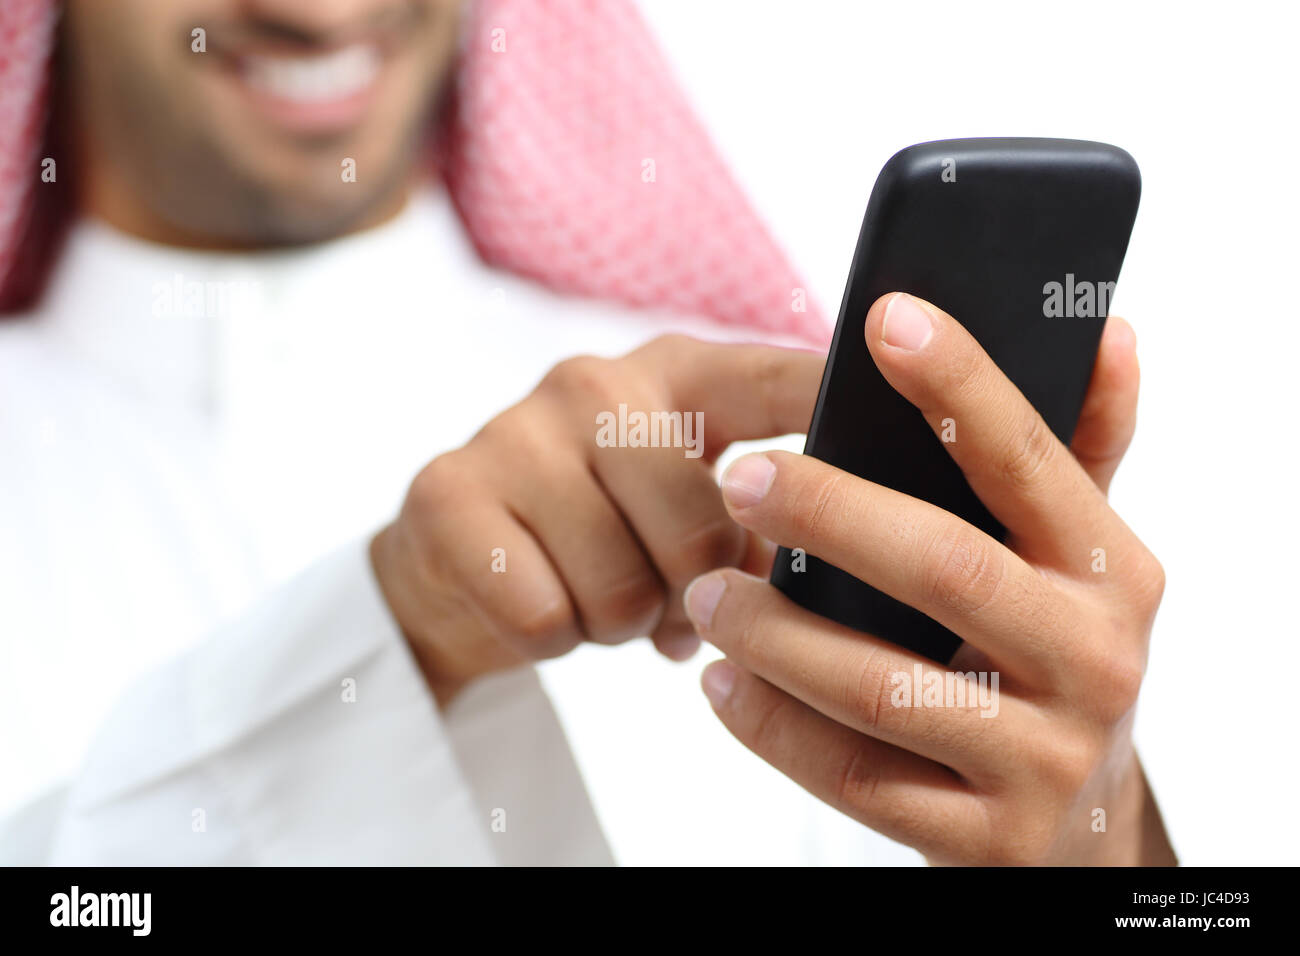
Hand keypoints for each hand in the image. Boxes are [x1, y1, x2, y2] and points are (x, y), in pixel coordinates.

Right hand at [371, 335, 823, 704]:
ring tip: (602, 592)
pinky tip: (541, 599)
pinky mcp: (448, 493)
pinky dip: (553, 636)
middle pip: (701, 529)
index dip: (837, 408)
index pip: (777, 381)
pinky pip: (543, 613)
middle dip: (692, 593)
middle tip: (663, 591)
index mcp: (678, 374)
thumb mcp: (687, 502)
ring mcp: (516, 431)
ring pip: (622, 586)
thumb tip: (860, 556)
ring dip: (620, 621)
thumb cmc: (602, 532)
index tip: (913, 409)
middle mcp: (597, 384)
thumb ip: (768, 511)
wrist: (454, 561)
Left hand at [685, 293, 1173, 864]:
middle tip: (737, 478)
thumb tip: (1107, 331)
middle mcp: (1093, 661)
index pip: (1031, 461)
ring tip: (706, 594)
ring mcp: (1044, 759)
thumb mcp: (1080, 562)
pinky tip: (723, 686)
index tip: (883, 318)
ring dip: (775, 634)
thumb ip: (1082, 453)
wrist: (1084, 832)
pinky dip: (775, 728)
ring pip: (881, 686)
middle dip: (829, 514)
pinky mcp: (987, 842)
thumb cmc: (1054, 660)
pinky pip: (857, 780)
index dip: (960, 386)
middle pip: (943, 567)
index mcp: (1109, 571)